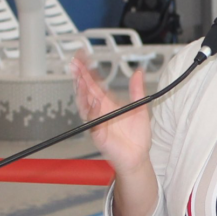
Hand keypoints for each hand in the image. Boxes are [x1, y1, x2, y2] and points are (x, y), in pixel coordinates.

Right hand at [71, 52, 151, 176]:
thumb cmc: (137, 137)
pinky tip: (94, 101)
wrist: (138, 157)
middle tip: (76, 63)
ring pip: (86, 105)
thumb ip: (137, 90)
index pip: (94, 83)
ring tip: (81, 79)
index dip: (88, 70)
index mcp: (108, 104)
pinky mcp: (100, 135)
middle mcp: (100, 112)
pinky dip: (94, 111)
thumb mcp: (140, 108)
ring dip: (83, 92)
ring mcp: (98, 122)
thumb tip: (138, 73)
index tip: (83, 58)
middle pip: (86, 91)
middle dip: (80, 77)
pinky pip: (94, 122)